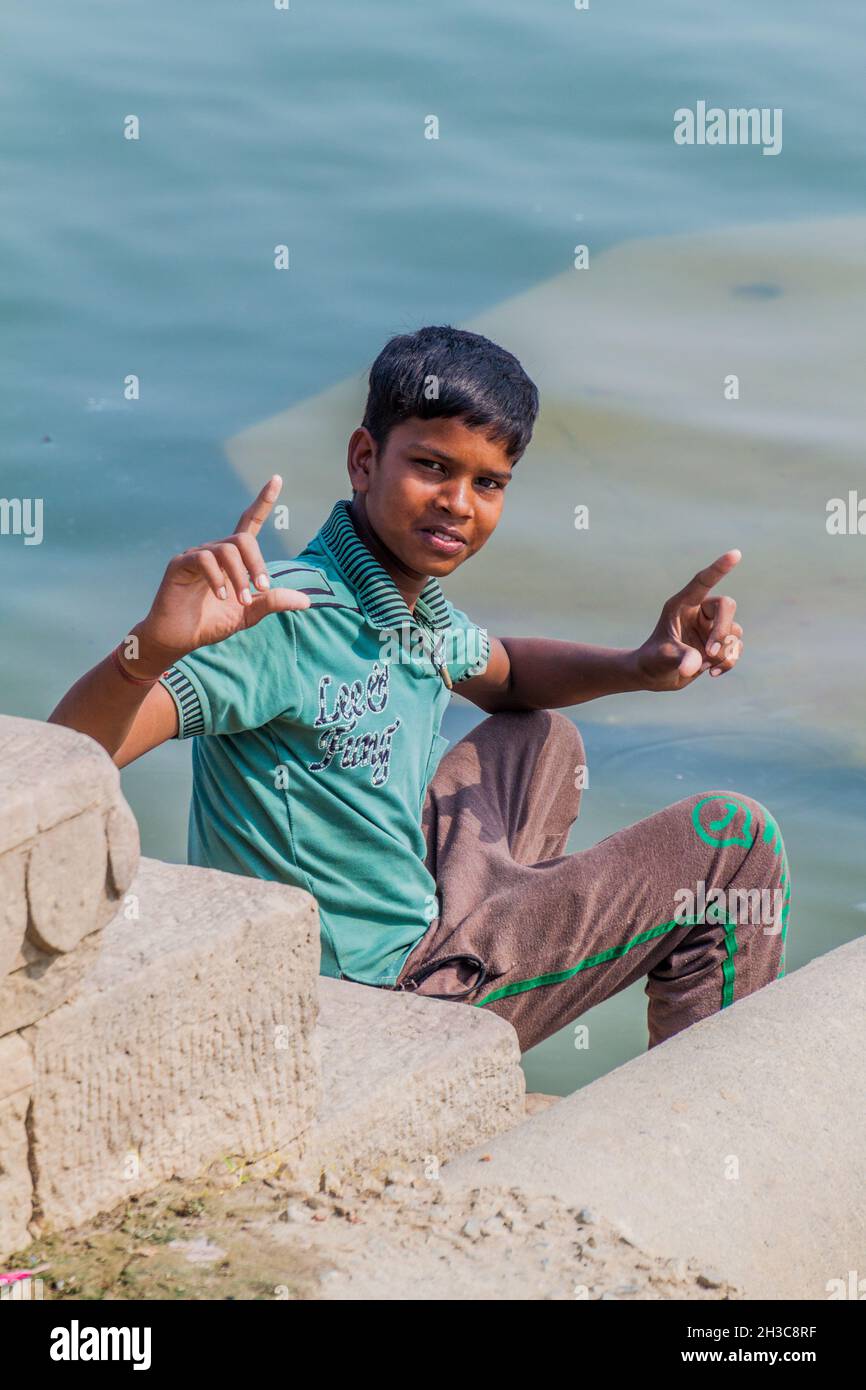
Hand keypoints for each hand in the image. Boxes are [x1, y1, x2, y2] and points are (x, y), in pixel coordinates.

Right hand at [128, 476, 309, 675]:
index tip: (276, 479)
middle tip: (261, 588)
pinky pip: (204, 560)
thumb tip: (307, 601)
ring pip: (226, 550)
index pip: (249, 522)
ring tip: (242, 600)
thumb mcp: (249, 614)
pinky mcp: (180, 564)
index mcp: (233, 558)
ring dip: (240, 575)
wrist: (179, 638)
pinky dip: (218, 578)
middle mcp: (215, 551)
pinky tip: (220, 596)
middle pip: (243, 539)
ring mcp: (196, 555)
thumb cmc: (211, 622)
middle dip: (257, 563)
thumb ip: (273, 603)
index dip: (263, 502)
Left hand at [633, 550, 743, 691]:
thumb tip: (696, 665)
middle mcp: (700, 612)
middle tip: (710, 652)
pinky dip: (729, 661)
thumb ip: (679, 657)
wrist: (655, 675)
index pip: (703, 581)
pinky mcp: (720, 643)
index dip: (719, 568)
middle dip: (722, 630)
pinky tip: (713, 673)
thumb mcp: (662, 658)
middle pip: (727, 605)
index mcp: (682, 604)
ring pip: (734, 630)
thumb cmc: (652, 660)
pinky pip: (736, 648)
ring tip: (706, 665)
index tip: (735, 554)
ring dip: (724, 651)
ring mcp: (711, 627)